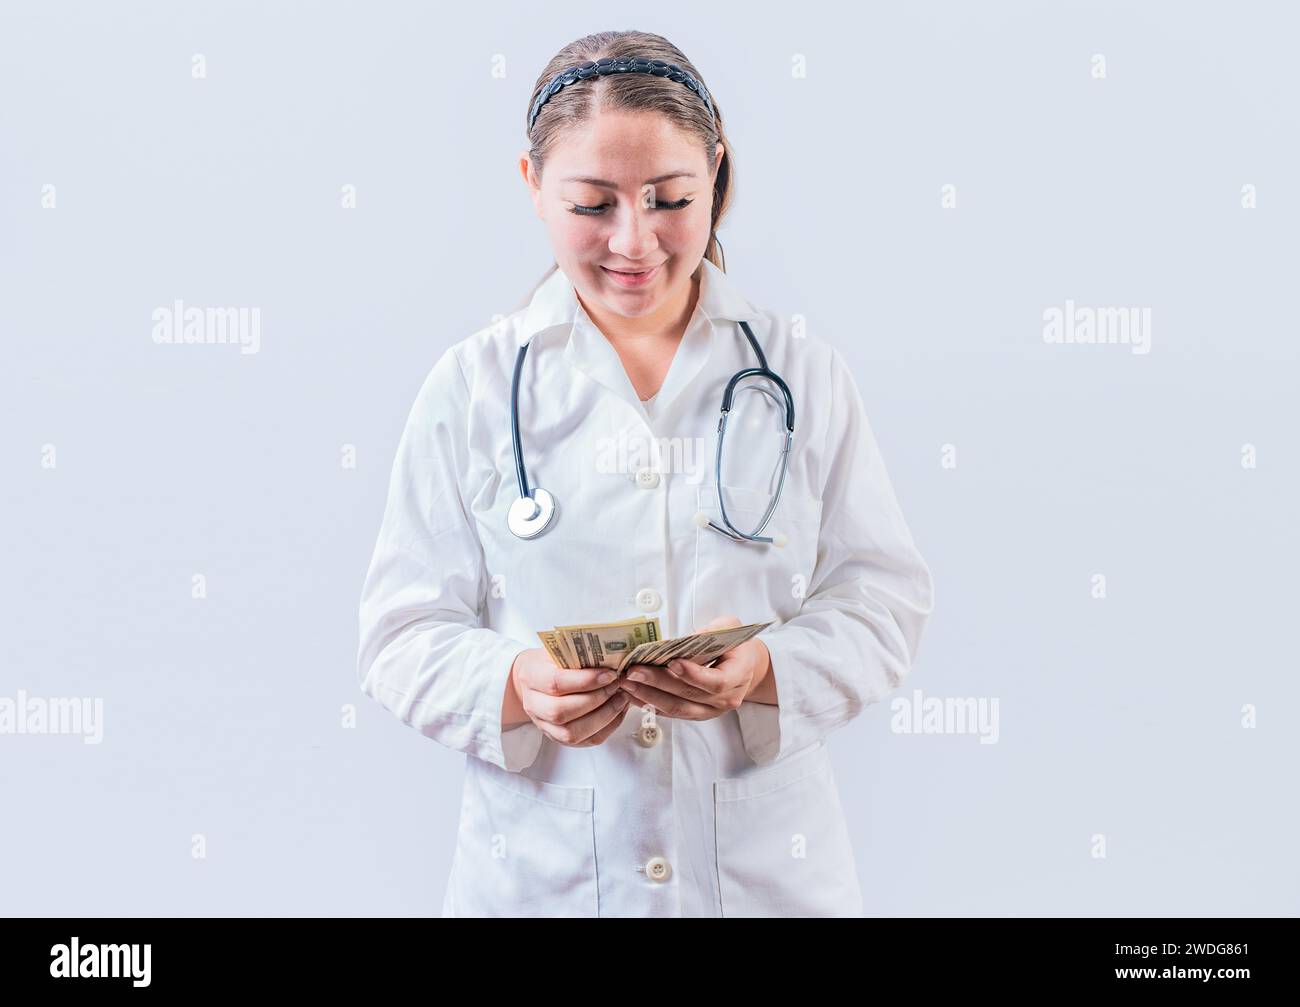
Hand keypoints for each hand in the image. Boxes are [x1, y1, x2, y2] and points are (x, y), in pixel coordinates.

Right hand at [509, 649, 631, 746]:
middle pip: (561, 712)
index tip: (609, 674)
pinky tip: (618, 710)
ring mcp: (545, 725)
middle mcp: (533, 705)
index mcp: (531, 677)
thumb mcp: (560, 650)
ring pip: (572, 733)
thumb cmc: (552, 662)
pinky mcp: (560, 738)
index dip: (585, 681)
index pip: (555, 683)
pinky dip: (608, 727)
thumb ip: (579, 655)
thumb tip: (612, 659)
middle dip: (596, 699)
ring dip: (603, 717)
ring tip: (621, 699)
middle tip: (616, 685)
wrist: (535, 680)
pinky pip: (586, 741)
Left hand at [617, 615, 770, 720]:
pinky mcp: (695, 715)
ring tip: (628, 682)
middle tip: (634, 671)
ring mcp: (709, 711)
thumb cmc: (735, 645)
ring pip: (677, 708)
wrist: (745, 667)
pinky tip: (633, 693)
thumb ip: (711, 631)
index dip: (693, 674)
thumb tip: (681, 640)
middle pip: (689, 696)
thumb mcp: (730, 629)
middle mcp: (725, 700)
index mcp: (738, 676)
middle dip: (659, 683)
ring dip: (649, 696)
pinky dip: (650, 703)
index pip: (715, 682)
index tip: (671, 662)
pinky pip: (671, 713)